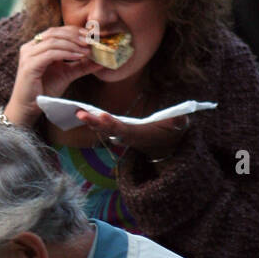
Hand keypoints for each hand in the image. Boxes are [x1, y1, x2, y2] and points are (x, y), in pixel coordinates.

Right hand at [5, 24, 99, 126]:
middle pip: (54, 32)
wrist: (29, 108)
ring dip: (73, 44)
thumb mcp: (67, 74)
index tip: (91, 35)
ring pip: (53, 41)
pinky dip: (66, 53)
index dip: (74, 30)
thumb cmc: (45, 90)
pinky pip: (50, 54)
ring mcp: (28, 55)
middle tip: (91, 40)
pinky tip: (78, 56)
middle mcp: (30, 47)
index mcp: (36, 46)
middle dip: (75, 35)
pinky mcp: (29, 66)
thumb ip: (82, 66)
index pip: (56, 31)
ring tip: (87, 50)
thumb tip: (101, 60)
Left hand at [75, 108, 189, 160]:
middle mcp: (128, 136)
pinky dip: (94, 120)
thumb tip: (180, 119)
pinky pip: (104, 126)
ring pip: (104, 129)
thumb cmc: (174, 131)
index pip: (124, 129)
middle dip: (95, 123)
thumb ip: (179, 122)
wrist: (168, 146)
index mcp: (140, 134)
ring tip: (78, 112)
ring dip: (91, 121)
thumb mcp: (180, 126)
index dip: (112, 124)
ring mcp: (122, 135)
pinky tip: (82, 112)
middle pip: (109, 130)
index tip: (102, 116)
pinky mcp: (119, 131)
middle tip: (80, 114)